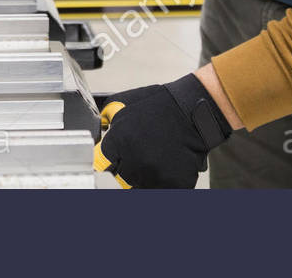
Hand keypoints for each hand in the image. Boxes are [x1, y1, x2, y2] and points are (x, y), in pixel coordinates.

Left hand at [93, 73, 231, 187]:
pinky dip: (164, 181)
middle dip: (128, 167)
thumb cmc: (160, 105)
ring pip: (141, 185)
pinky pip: (163, 189)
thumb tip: (100, 129)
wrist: (191, 110)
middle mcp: (134, 162)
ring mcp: (154, 175)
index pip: (103, 165)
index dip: (110, 160)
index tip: (113, 161)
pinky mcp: (173, 184)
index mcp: (118, 143)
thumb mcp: (123, 102)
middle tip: (141, 154)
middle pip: (121, 178)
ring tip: (156, 157)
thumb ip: (107, 118)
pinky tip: (168, 164)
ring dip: (145, 175)